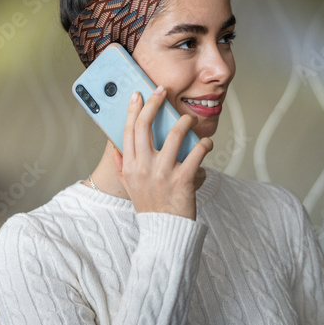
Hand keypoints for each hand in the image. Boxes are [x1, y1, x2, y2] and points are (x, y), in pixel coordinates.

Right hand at [113, 85, 212, 219]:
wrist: (165, 232)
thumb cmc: (150, 207)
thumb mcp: (130, 187)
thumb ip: (122, 166)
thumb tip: (117, 148)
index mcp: (129, 167)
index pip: (128, 130)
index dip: (133, 109)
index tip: (139, 94)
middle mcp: (143, 167)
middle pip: (145, 125)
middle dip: (154, 103)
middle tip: (163, 92)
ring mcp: (163, 173)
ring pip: (175, 134)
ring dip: (185, 121)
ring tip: (189, 119)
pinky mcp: (183, 180)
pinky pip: (197, 152)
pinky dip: (205, 145)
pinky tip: (206, 144)